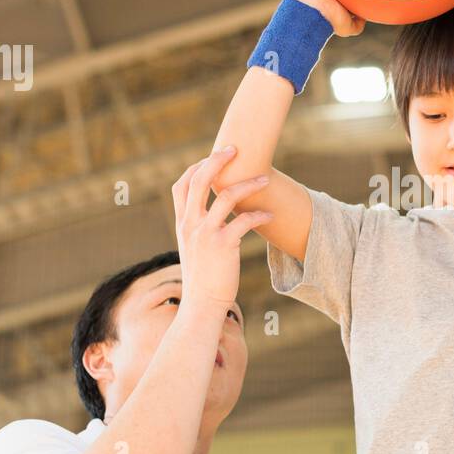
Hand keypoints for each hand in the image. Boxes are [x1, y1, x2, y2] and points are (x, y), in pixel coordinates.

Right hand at [171, 148, 272, 308]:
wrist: (202, 305)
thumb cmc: (203, 277)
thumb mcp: (193, 249)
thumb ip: (197, 230)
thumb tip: (212, 216)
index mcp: (182, 223)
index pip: (182, 185)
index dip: (196, 167)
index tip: (212, 158)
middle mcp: (190, 224)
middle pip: (200, 180)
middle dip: (217, 160)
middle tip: (235, 149)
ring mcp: (206, 233)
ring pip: (226, 196)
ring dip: (248, 183)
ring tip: (265, 178)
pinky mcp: (223, 245)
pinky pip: (244, 221)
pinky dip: (260, 215)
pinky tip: (271, 216)